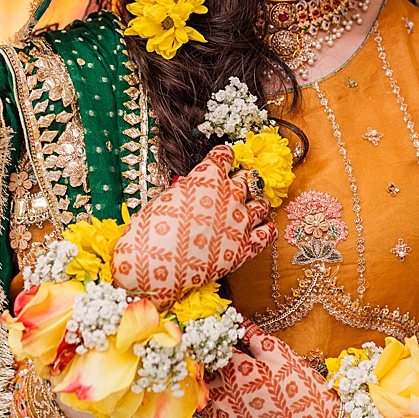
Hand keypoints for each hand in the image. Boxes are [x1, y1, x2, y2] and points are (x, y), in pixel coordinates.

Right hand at [112, 145, 273, 299]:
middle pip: (249, 177)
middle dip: (244, 181)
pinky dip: (267, 230)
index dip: (224, 157)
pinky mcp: (245, 247)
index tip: (223, 161)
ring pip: (263, 204)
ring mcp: (240, 221)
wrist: (153, 263)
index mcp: (207, 177)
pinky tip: (260, 231)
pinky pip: (268, 233)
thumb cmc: (150, 231)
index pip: (225, 155)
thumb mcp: (167, 198)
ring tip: (250, 210)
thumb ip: (188, 191)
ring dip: (258, 204)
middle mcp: (229, 194)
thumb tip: (193, 194)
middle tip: (236, 190)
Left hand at [205, 322, 337, 417]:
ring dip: (208, 381)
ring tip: (226, 376)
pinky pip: (209, 413)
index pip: (211, 346)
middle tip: (217, 353)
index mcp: (237, 370)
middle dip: (207, 359)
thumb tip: (235, 318)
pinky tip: (231, 396)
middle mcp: (224, 394)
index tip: (212, 331)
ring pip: (201, 392)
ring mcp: (223, 416)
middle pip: (201, 370)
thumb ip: (253, 335)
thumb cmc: (301, 385)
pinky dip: (215, 402)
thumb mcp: (280, 353)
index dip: (211, 336)